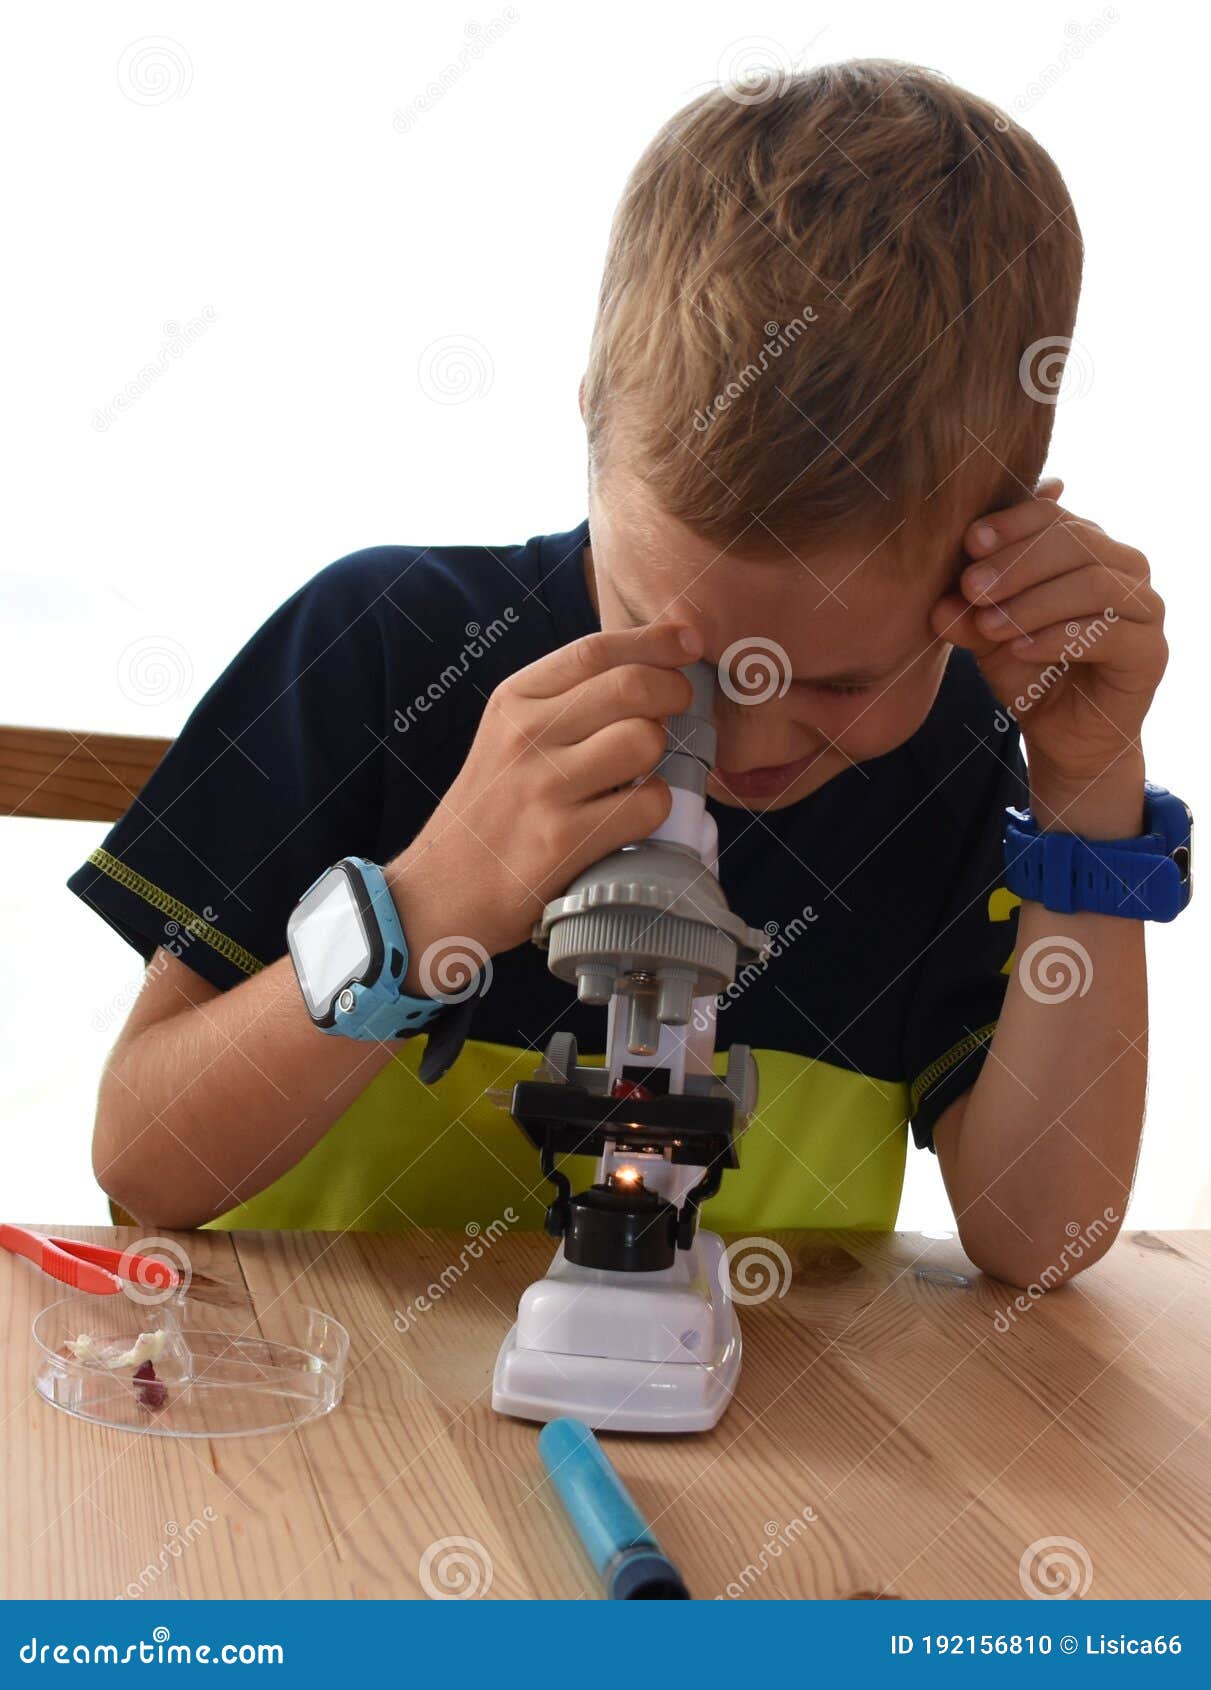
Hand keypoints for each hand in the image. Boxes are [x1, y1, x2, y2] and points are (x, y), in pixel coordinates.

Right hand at [386, 621, 700, 979]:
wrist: (445, 888)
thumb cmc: (495, 808)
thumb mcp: (509, 735)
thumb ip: (567, 700)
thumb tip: (650, 666)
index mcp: (515, 701)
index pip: (596, 648)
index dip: (654, 640)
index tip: (689, 640)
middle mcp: (526, 736)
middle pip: (631, 686)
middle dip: (672, 693)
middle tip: (676, 711)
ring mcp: (545, 787)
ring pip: (645, 741)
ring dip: (659, 756)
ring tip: (638, 772)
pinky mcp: (565, 839)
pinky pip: (648, 804)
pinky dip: (654, 808)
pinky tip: (629, 815)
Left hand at [930, 478, 1166, 831]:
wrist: (1060, 733)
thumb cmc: (1027, 669)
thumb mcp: (986, 635)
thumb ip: (968, 612)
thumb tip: (940, 601)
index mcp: (1086, 546)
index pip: (1053, 515)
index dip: (1012, 523)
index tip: (970, 542)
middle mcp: (1123, 567)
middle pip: (1076, 541)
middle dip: (1017, 563)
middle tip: (972, 588)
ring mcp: (1144, 606)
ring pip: (1095, 582)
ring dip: (1034, 602)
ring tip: (990, 625)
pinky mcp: (1150, 651)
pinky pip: (1110, 632)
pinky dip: (1059, 637)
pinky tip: (1020, 649)